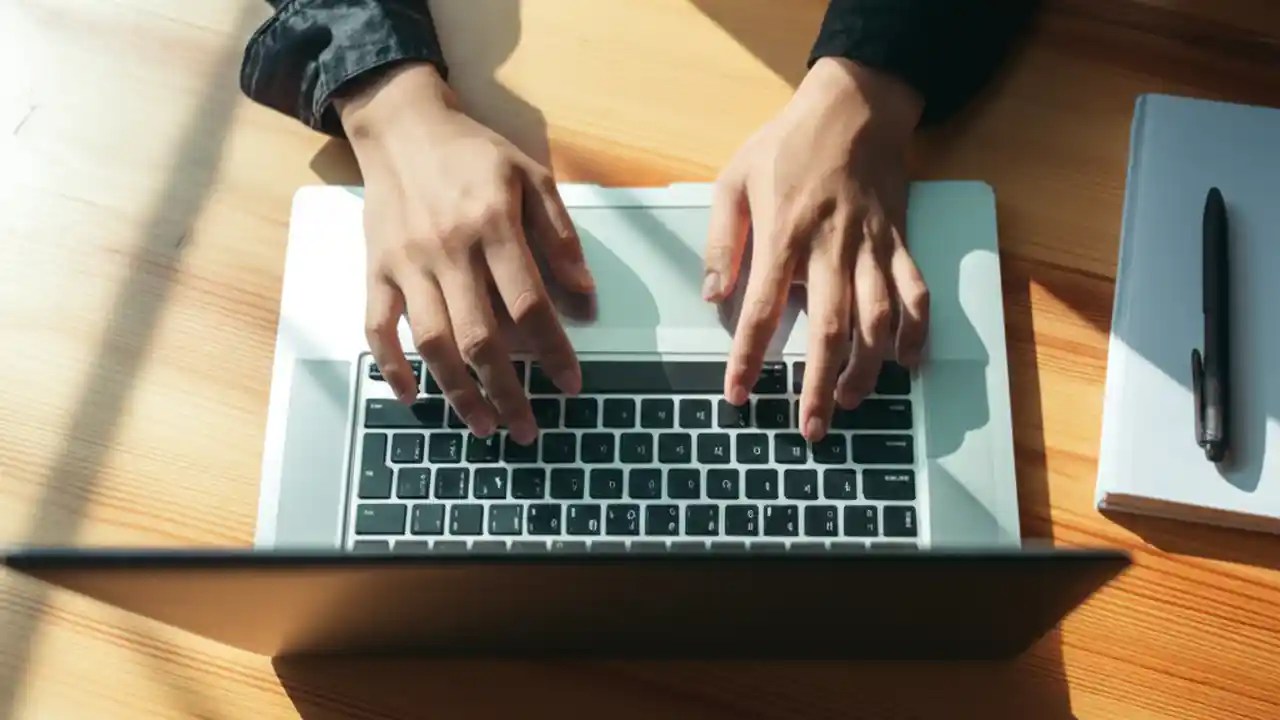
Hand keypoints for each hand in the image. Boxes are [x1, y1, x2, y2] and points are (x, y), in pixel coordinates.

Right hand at [337, 63, 593, 442]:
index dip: (553, 350)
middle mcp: (448, 250)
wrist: (403, 126)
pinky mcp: (377, 269)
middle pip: (480, 338)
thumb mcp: (532, 176)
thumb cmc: (474, 153)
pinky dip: (393, 368)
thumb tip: (585, 295)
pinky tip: (414, 398)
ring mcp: (407, 264)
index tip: (570, 385)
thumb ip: (559, 236)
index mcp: (493, 225)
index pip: (529, 303)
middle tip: (527, 429)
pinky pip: (378, 328)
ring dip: (458, 392)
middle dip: (507, 392)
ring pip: (433, 342)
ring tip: (484, 426)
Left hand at [703, 57, 929, 441]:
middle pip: (830, 328)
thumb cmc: (788, 144)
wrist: (854, 106)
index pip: (763, 308)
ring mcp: (872, 246)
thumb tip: (711, 295)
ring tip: (853, 401)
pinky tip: (907, 362)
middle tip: (812, 427)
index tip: (737, 394)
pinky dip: (917, 331)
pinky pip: (916, 293)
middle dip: (820, 385)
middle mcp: (831, 247)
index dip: (748, 356)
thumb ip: (721, 240)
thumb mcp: (734, 179)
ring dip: (868, 368)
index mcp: (784, 234)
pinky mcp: (899, 241)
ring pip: (878, 319)